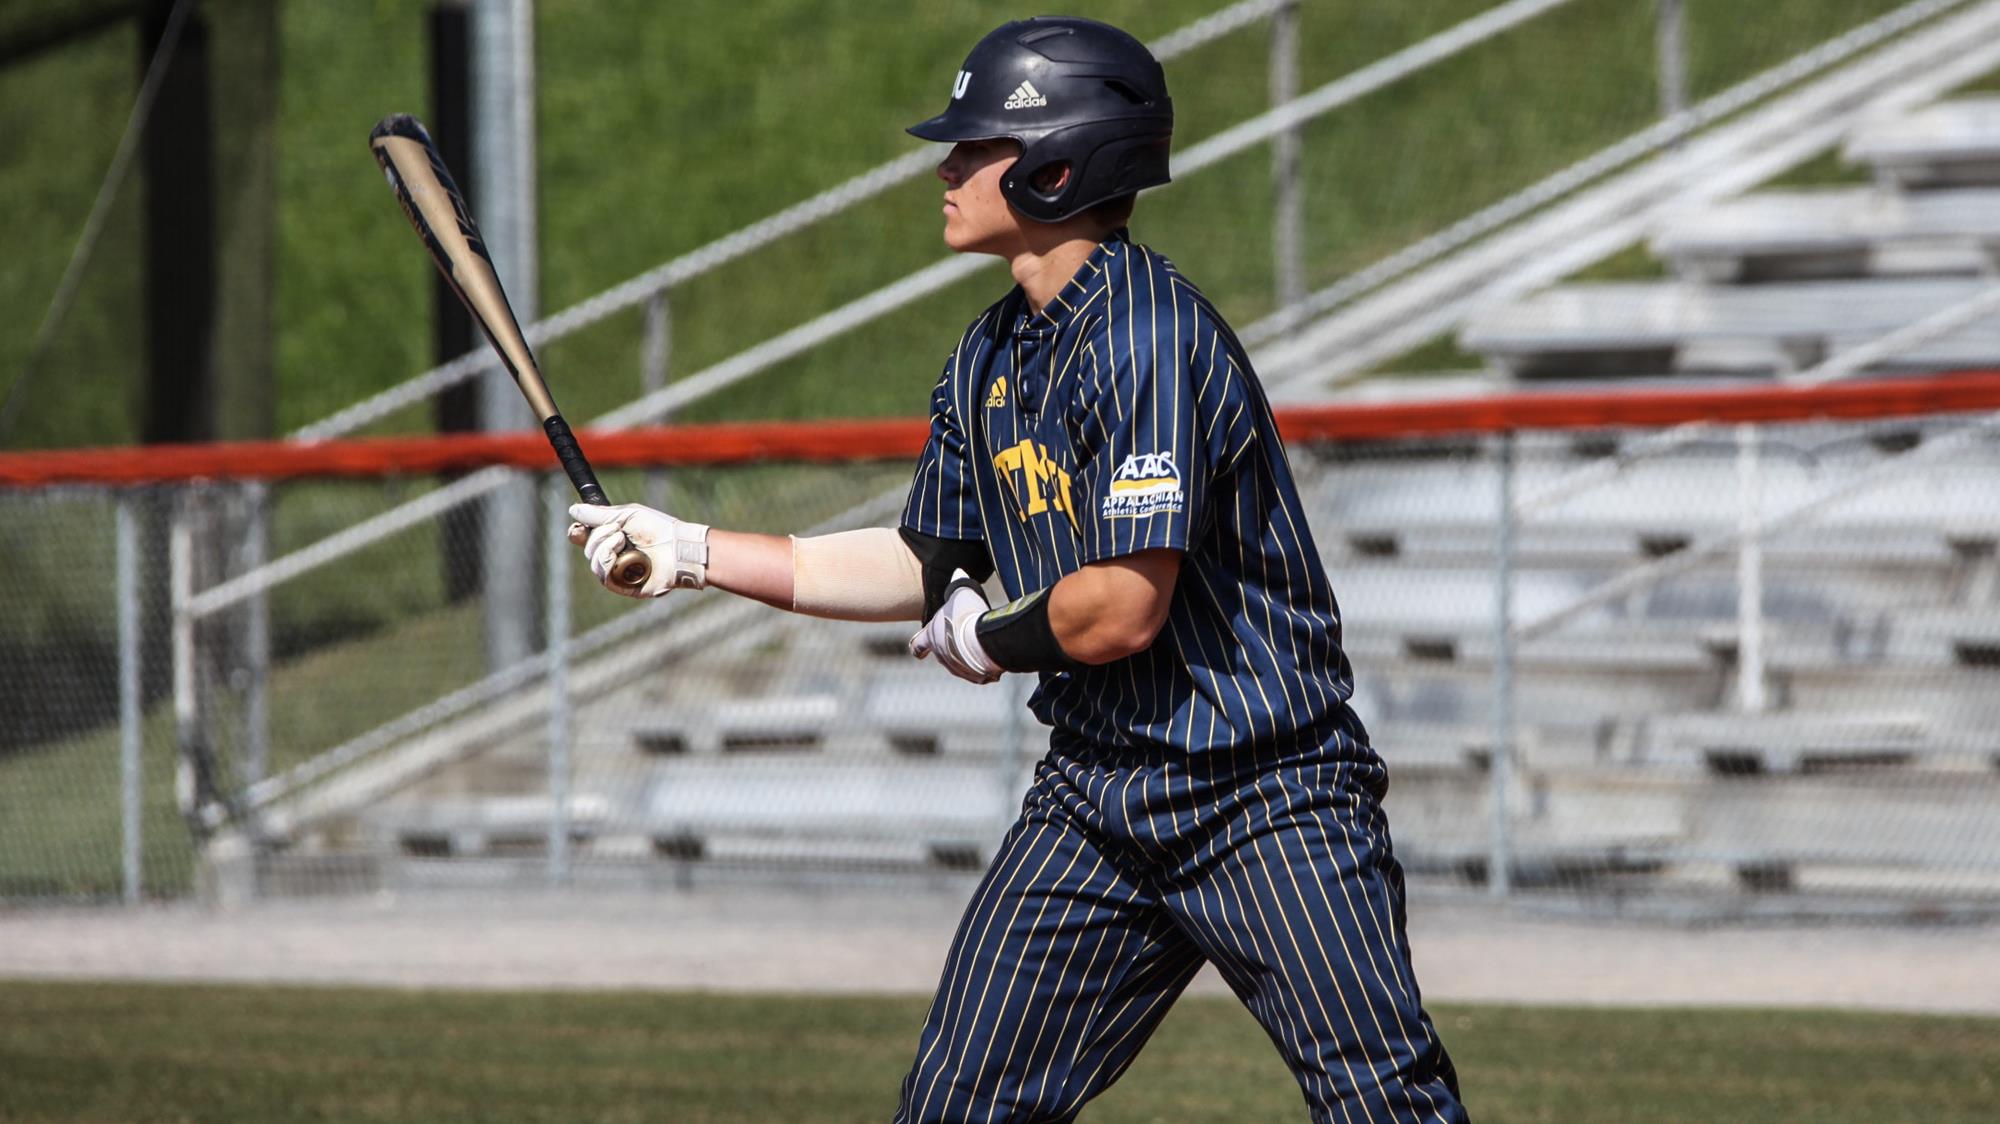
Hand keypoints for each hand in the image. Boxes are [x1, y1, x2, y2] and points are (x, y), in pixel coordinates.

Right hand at [567, 503, 708, 598]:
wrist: (677, 547)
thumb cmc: (658, 528)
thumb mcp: (627, 515)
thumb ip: (600, 514)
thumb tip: (573, 510)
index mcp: (613, 537)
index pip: (585, 537)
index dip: (577, 532)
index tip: (577, 527)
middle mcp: (614, 555)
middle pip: (588, 548)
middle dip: (598, 536)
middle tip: (617, 531)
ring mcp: (619, 571)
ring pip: (594, 563)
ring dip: (604, 548)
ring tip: (622, 540)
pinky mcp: (624, 586)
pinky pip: (604, 576)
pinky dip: (609, 562)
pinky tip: (624, 554)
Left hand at [909, 569, 1000, 683]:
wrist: (983, 641)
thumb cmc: (967, 616)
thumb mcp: (962, 592)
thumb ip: (958, 583)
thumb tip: (958, 571)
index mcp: (931, 637)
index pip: (916, 645)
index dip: (918, 646)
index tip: (919, 652)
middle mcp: (941, 655)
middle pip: (942, 653)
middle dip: (952, 647)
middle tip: (966, 636)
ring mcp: (957, 669)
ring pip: (961, 664)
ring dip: (969, 656)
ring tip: (982, 644)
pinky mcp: (975, 677)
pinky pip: (979, 673)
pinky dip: (984, 667)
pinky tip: (992, 657)